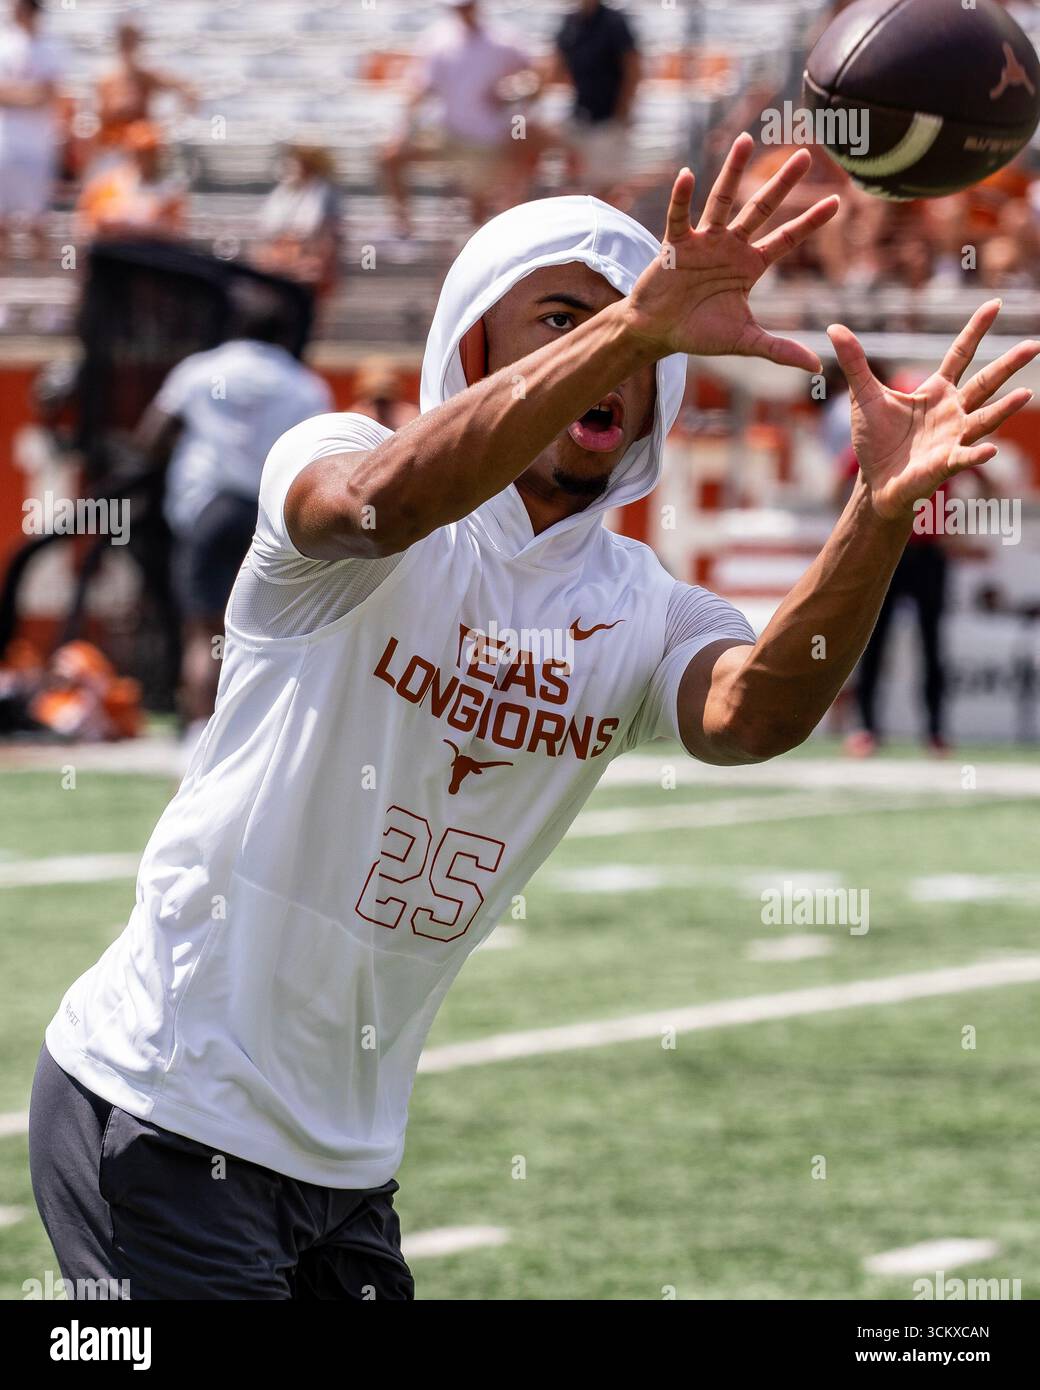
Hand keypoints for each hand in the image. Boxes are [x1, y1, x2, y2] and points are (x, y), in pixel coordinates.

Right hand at [626, 133, 838, 368]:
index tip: (837, 201)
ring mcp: (704, 241)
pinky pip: (680, 216)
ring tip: (747, 141)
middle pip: (761, 208)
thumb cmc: (699, 332)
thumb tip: (817, 367)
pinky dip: (683, 197)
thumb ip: (779, 349)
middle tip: (806, 155)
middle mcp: (730, 246)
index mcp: (749, 266)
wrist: (658, 332)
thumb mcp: (744, 340)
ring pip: (722, 200)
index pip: (786, 239)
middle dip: (782, 184)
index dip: (810, 222)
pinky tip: (688, 174)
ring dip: (733, 171)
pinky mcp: (675, 244)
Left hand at [828, 301, 1039, 522]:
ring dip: (1005, 408)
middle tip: (1034, 344)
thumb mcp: (863, 397)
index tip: (995, 304)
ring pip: (984, 419)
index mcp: (936, 391)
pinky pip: (964, 457)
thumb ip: (855, 363)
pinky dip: (976, 454)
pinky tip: (990, 451)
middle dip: (1008, 364)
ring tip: (1026, 394)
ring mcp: (953, 438)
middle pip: (985, 383)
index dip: (976, 330)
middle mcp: (952, 411)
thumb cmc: (875, 440)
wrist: (874, 481)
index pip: (961, 354)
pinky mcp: (944, 463)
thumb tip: (835, 328)